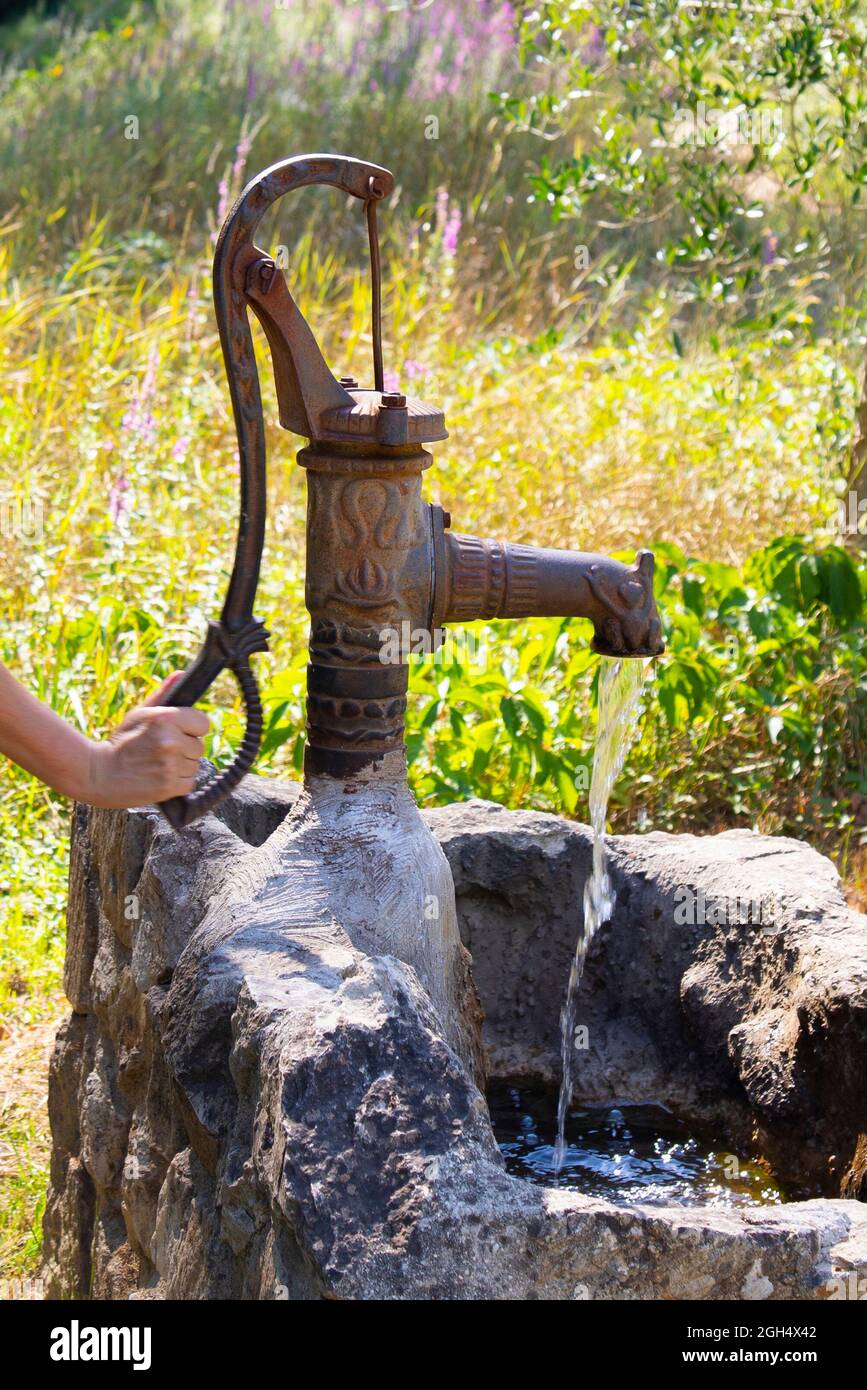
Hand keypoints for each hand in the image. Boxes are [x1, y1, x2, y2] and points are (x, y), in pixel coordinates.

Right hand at [84, 673, 209, 808]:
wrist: (99, 773)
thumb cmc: (121, 741)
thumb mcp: (139, 713)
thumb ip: (163, 694)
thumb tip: (181, 674)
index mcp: (165, 718)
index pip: (203, 723)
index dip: (192, 728)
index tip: (179, 732)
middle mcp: (170, 740)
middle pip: (199, 747)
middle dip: (185, 748)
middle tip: (162, 750)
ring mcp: (170, 765)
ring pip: (195, 766)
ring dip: (181, 766)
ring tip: (158, 764)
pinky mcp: (169, 786)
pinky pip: (189, 783)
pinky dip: (178, 783)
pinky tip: (159, 777)